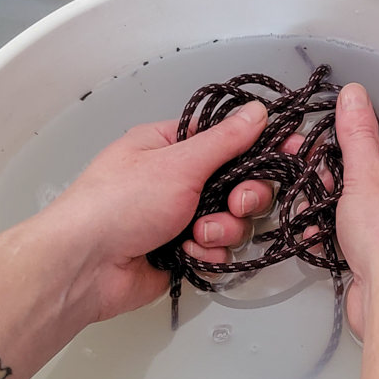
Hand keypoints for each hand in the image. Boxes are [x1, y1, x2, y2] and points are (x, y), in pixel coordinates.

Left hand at [34, 101, 278, 322]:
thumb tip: (258, 110)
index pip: (228, 138)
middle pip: (239, 182)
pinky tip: (189, 253)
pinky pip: (219, 248)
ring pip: (233, 219)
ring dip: (223, 228)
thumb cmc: (121, 202)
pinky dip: (210, 252)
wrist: (86, 267)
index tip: (293, 152)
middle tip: (236, 204)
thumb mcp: (178, 164)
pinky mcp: (185, 251)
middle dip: (243, 197)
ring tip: (198, 234)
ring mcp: (181, 217)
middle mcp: (178, 179)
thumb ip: (225, 141)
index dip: (261, 145)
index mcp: (171, 146)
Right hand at [332, 83, 378, 339]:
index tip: (332, 138)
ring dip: (333, 206)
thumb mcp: (366, 174)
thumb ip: (357, 134)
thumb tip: (355, 98)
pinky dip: (339, 233)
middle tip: (320, 179)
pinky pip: (363, 231)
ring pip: (365, 201)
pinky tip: (320, 236)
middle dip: (339, 175)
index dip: (359, 133)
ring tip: (317, 213)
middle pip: (376, 168)